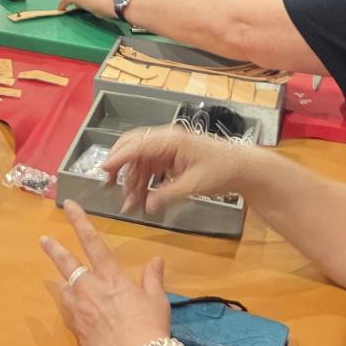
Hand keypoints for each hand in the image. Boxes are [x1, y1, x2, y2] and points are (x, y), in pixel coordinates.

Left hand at [39, 200, 171, 345]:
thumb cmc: (151, 327)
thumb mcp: (157, 300)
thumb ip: (153, 278)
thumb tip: (157, 259)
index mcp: (111, 277)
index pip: (93, 242)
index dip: (80, 221)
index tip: (69, 206)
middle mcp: (90, 289)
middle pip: (67, 264)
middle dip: (54, 250)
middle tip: (43, 240)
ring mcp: (80, 310)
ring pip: (64, 290)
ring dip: (64, 286)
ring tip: (64, 286)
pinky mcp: (76, 330)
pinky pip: (68, 314)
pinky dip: (71, 310)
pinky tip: (75, 315)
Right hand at [100, 125, 252, 216]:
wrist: (242, 168)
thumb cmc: (221, 171)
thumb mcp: (193, 185)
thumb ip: (167, 195)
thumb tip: (146, 206)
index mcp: (170, 140)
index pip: (136, 146)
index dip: (117, 158)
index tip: (103, 170)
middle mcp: (165, 140)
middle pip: (133, 149)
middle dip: (120, 168)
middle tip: (109, 186)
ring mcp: (168, 149)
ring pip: (140, 162)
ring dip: (133, 182)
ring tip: (129, 205)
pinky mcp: (171, 158)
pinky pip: (150, 168)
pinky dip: (144, 183)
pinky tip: (142, 200)